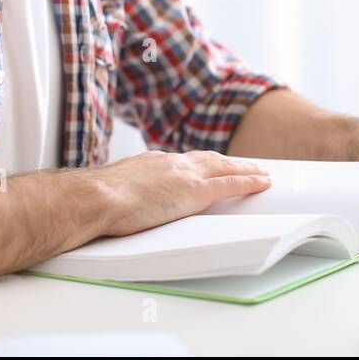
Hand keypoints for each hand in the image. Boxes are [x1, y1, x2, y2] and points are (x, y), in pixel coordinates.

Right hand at [93, 149, 272, 237]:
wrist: (95, 198)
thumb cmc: (95, 200)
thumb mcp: (114, 189)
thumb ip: (126, 190)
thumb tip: (122, 199)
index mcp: (153, 162)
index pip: (185, 160)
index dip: (202, 162)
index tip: (211, 164)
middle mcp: (172, 163)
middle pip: (210, 159)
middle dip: (230, 162)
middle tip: (248, 164)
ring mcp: (185, 176)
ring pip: (225, 167)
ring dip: (246, 168)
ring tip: (262, 172)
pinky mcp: (194, 192)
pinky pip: (231, 184)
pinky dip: (249, 182)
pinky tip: (263, 183)